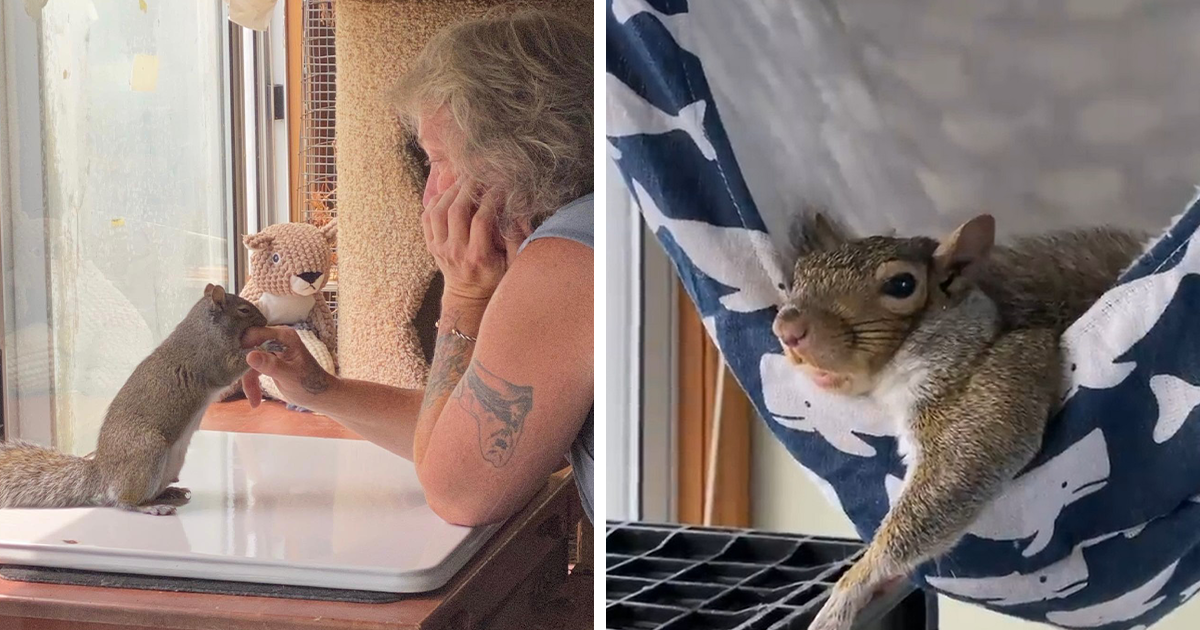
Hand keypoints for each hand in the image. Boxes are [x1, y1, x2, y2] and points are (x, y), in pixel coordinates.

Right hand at [240, 326, 336, 409]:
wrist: (319, 396)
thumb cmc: (310, 385)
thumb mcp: (289, 376)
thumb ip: (270, 365)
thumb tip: (250, 356)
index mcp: (284, 336)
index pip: (254, 333)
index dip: (242, 347)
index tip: (233, 364)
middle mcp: (277, 340)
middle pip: (248, 348)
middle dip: (243, 369)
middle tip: (244, 386)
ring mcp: (272, 351)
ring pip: (249, 362)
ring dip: (249, 382)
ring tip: (255, 402)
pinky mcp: (269, 362)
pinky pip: (252, 370)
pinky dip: (252, 384)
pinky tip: (255, 401)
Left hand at [422, 179, 507, 301]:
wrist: (468, 296)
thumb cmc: (494, 278)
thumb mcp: (512, 265)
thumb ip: (515, 240)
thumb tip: (514, 213)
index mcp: (477, 256)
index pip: (481, 220)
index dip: (490, 199)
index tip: (499, 187)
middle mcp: (455, 251)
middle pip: (456, 211)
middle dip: (468, 188)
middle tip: (479, 175)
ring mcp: (439, 248)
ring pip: (438, 211)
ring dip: (450, 191)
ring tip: (464, 181)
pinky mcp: (431, 244)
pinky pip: (427, 216)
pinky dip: (436, 201)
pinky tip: (450, 193)